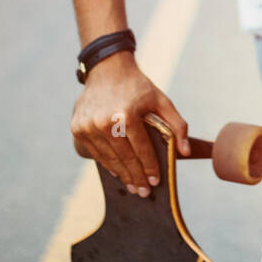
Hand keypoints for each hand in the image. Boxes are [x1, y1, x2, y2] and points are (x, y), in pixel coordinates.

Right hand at [70, 51, 190, 196]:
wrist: (107, 69)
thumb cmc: (138, 87)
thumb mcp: (162, 101)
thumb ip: (177, 125)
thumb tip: (184, 152)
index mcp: (126, 115)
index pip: (141, 149)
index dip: (150, 168)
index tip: (156, 182)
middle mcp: (103, 122)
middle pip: (124, 158)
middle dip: (136, 177)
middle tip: (144, 192)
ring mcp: (88, 126)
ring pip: (108, 158)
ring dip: (121, 174)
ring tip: (133, 186)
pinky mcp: (77, 128)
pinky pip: (94, 152)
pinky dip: (107, 163)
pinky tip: (117, 172)